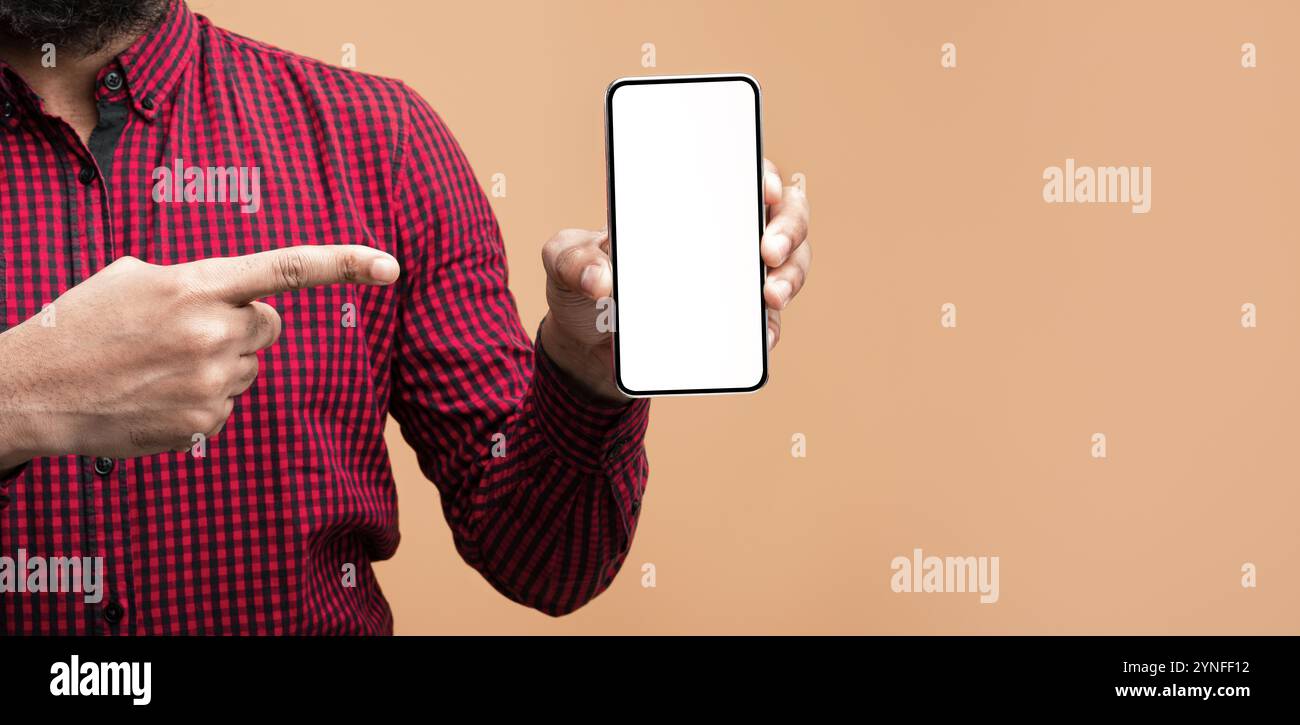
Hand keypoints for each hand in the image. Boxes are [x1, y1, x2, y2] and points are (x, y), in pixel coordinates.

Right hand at [0, 245, 399, 468]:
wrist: (32, 390)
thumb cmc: (82, 324)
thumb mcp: (133, 278)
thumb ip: (198, 281)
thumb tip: (238, 302)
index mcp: (196, 286)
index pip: (286, 270)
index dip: (344, 265)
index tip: (391, 267)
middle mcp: (213, 333)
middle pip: (268, 326)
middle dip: (241, 326)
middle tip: (187, 332)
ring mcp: (211, 383)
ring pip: (248, 368)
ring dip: (219, 363)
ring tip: (158, 366)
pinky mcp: (205, 424)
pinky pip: (228, 404)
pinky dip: (202, 399)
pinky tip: (156, 395)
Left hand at [539, 157, 810, 401]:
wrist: (586, 342)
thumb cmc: (583, 282)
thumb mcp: (565, 262)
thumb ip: (573, 260)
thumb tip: (600, 278)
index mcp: (689, 203)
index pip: (744, 174)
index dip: (766, 175)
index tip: (764, 188)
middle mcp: (725, 234)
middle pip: (783, 217)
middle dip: (788, 229)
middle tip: (766, 250)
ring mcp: (737, 279)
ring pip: (788, 266)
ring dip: (790, 277)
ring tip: (770, 294)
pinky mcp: (737, 324)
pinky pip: (767, 324)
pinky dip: (770, 329)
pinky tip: (764, 338)